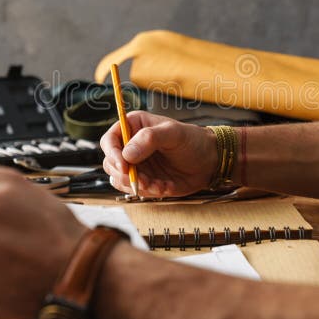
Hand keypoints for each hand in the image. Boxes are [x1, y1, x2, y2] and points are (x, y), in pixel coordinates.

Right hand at [100, 111, 217, 197]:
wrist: (208, 162)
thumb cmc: (192, 140)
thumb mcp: (173, 133)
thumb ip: (149, 138)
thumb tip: (127, 154)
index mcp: (133, 127)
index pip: (110, 140)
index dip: (113, 154)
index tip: (124, 166)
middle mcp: (131, 146)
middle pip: (111, 163)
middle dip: (126, 175)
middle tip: (144, 180)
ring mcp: (136, 165)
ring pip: (120, 180)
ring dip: (138, 185)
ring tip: (158, 184)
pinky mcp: (144, 180)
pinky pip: (136, 190)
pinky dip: (149, 191)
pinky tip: (165, 186)